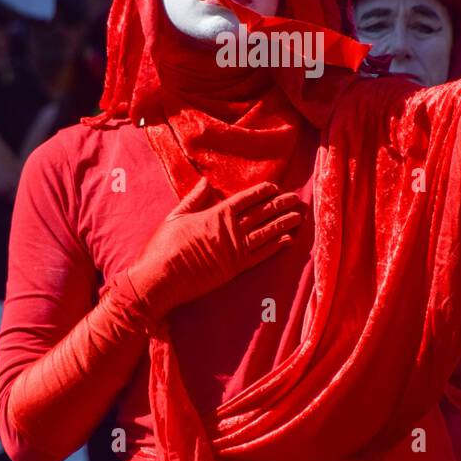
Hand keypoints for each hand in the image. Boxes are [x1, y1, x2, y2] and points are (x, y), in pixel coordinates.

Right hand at [124, 179, 305, 322]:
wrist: (161, 277)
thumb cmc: (164, 247)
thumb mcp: (176, 216)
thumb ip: (194, 199)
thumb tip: (205, 182)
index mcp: (215, 214)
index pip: (245, 199)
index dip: (262, 192)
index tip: (275, 187)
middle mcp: (230, 230)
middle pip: (261, 213)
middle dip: (279, 204)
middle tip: (296, 198)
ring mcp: (234, 250)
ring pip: (266, 232)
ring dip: (283, 223)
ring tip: (298, 216)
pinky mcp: (235, 269)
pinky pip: (261, 255)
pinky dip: (276, 246)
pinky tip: (288, 240)